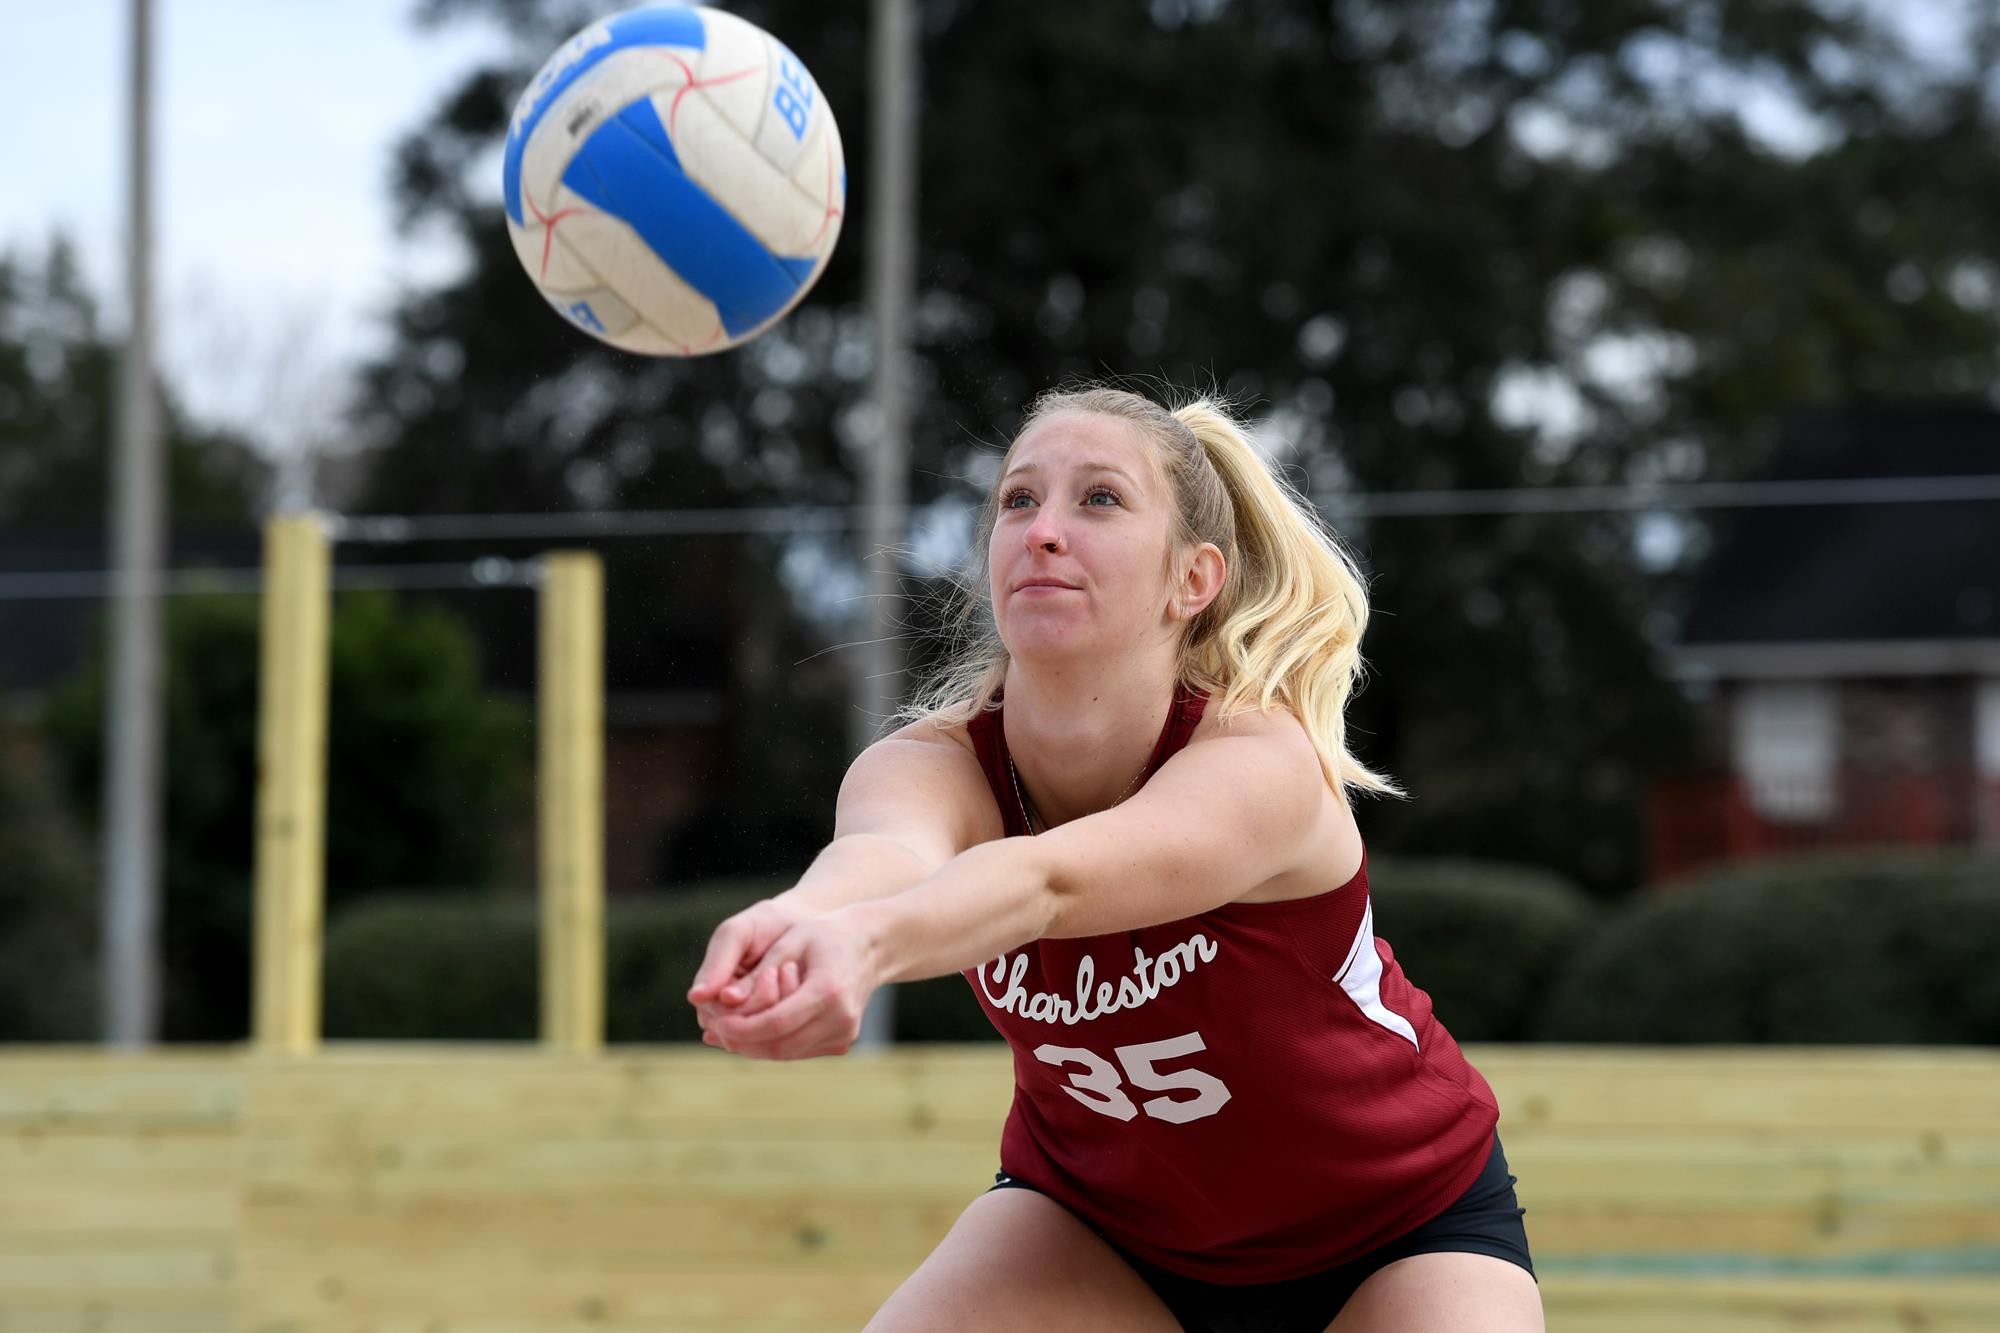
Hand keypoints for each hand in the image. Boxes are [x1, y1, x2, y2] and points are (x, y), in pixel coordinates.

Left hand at [699, 911, 877, 1059]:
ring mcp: (845, 1032)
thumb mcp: (789, 943)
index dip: (742, 1028)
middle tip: (717, 1030)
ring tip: (731, 1030)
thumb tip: (721, 1001)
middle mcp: (841, 1017)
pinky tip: (755, 1031)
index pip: (776, 1023)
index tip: (716, 1024)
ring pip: (788, 1053)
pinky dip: (774, 1044)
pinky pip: (800, 1050)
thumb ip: (756, 976)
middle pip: (781, 1046)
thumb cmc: (824, 936)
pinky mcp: (843, 1041)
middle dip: (744, 1042)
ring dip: (755, 1046)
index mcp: (828, 990)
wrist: (869, 946)